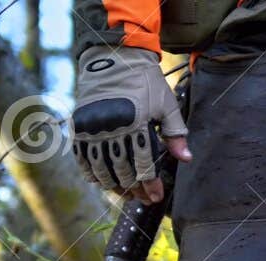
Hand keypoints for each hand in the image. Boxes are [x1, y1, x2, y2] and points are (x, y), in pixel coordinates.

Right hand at [71, 46, 190, 203]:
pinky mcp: (79, 122)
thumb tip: (186, 159)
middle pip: (122, 169)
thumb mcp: (167, 105)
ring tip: (124, 194)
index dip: (150, 184)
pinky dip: (89, 171)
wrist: (114, 56)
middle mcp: (111, 125)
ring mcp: (92, 125)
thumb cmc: (146, 81)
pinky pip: (80, 154)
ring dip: (112, 184)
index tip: (156, 197)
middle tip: (143, 199)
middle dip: (134, 188)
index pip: (143, 163)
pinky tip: (100, 182)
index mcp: (135, 122)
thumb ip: (176, 133)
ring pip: (100, 165)